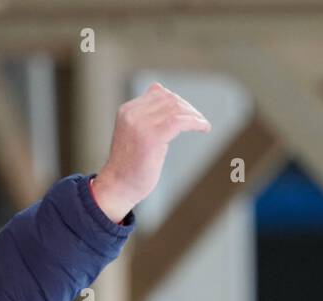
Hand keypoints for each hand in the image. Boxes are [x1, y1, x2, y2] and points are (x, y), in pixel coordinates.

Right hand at [90, 82, 210, 222]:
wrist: (118, 186)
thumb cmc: (129, 166)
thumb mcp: (134, 134)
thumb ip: (146, 119)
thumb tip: (164, 101)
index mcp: (128, 110)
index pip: (158, 93)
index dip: (178, 101)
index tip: (189, 113)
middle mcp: (133, 113)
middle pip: (169, 99)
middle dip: (187, 108)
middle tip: (199, 120)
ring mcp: (141, 125)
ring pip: (176, 108)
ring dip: (194, 115)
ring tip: (202, 125)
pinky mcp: (152, 138)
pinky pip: (179, 121)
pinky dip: (195, 122)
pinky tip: (204, 128)